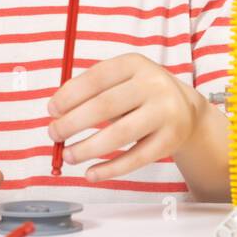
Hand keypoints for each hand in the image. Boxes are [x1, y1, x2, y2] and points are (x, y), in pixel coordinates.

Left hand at [46, 53, 205, 182]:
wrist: (185, 110)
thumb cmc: (139, 96)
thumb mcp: (120, 81)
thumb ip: (89, 90)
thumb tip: (56, 110)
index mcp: (135, 64)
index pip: (96, 78)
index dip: (69, 95)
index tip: (51, 110)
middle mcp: (153, 84)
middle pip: (105, 106)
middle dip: (73, 123)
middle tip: (54, 134)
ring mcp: (165, 113)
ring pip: (120, 135)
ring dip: (88, 148)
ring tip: (68, 156)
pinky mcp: (170, 140)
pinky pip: (136, 158)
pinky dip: (110, 169)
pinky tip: (91, 173)